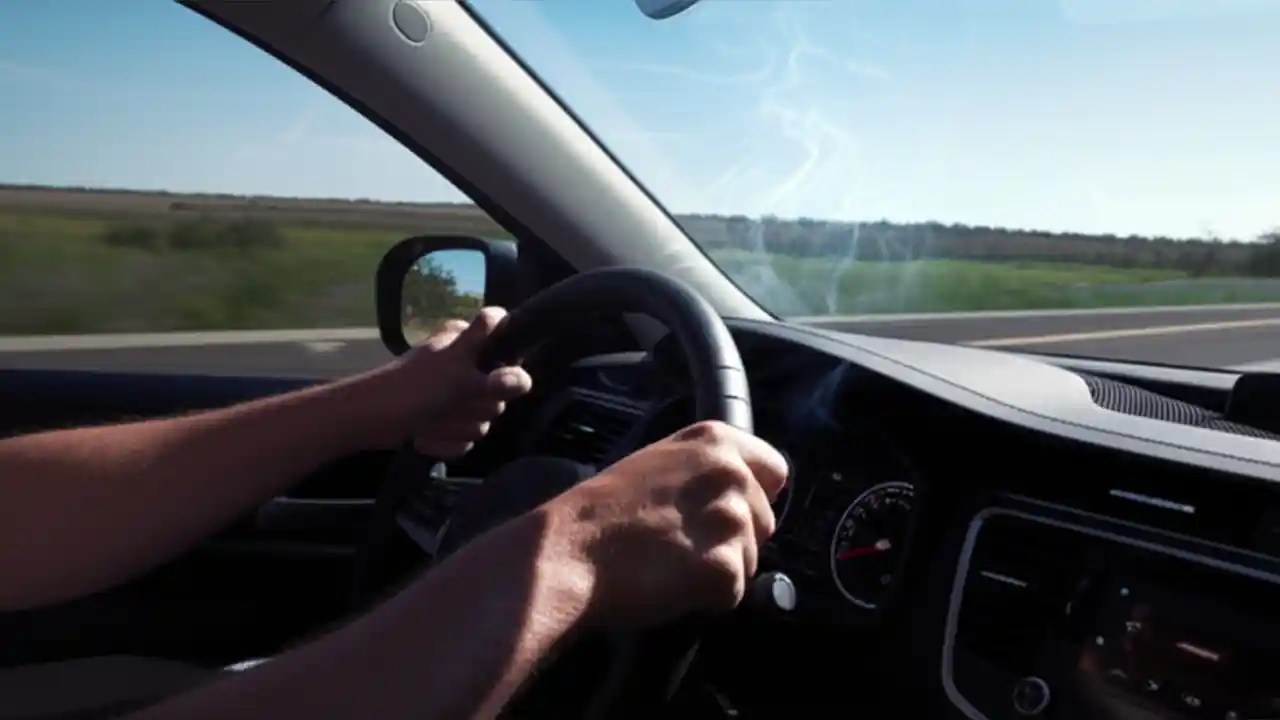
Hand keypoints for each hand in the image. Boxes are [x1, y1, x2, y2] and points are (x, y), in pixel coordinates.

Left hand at [380, 307, 532, 456]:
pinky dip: (444, 442)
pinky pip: (465, 440)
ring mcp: (457, 399)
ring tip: (430, 421)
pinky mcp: (448, 425)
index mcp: (467, 343)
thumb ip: (496, 373)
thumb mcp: (457, 372)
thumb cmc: (411, 387)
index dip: (503, 370)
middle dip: (472, 406)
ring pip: (483, 423)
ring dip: (455, 426)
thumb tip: (522, 368)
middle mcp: (466, 368)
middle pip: (499, 396)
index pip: (508, 346)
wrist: (367, 420)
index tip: (486, 378)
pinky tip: (424, 436)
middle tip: (449, 402)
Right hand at [542, 420, 787, 629]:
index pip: (774, 469)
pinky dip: (706, 599)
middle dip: (734, 538)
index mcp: (714, 440)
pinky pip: (732, 593)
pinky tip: (668, 583)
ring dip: (718, 568)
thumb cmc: (599, 515)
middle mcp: (731, 474)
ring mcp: (732, 520)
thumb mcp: (656, 463)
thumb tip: (740, 492)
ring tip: (668, 561)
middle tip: (681, 542)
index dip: (753, 495)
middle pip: (765, 519)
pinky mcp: (725, 568)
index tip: (725, 510)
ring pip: (751, 558)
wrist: (567, 554)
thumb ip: (703, 469)